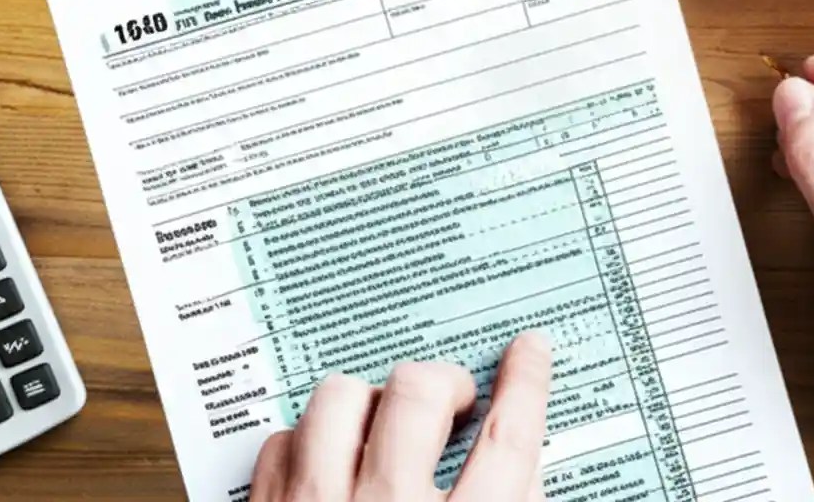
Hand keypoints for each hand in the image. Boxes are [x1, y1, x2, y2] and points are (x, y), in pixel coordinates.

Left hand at [249, 331, 551, 501]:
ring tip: (381, 428)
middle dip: (441, 382)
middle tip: (449, 398)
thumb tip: (521, 457)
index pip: (508, 441)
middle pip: (418, 395)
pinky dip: (310, 444)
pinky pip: (284, 441)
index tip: (528, 351)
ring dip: (369, 405)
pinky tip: (328, 462)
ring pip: (340, 398)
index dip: (526, 384)